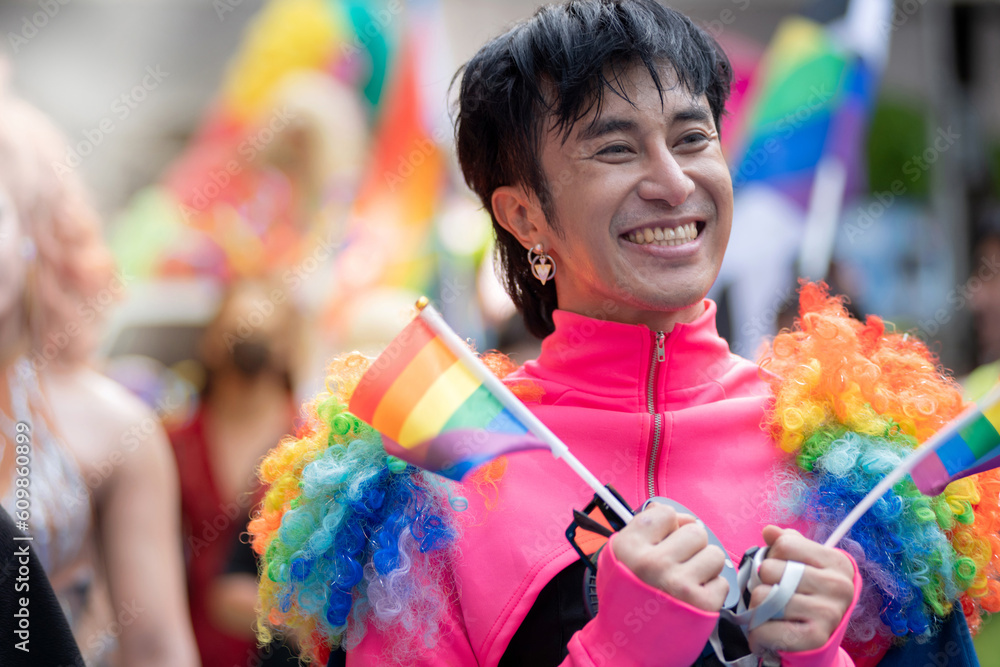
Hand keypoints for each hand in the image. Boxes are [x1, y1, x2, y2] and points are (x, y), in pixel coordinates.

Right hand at [611, 503, 728, 611]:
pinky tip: (693, 599)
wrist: (625, 646)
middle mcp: (653, 562)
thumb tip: (682, 518)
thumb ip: (643, 529)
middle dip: (691, 547)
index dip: (670, 526)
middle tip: (678, 565)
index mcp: (629, 546)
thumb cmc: (625, 597)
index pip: (666, 512)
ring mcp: (678, 584)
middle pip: (696, 532)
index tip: (665, 540)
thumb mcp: (618, 556)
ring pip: (715, 554)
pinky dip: (711, 591)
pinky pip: (722, 583)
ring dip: (705, 567)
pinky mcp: (700, 605)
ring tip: (688, 581)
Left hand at [747, 526, 855, 653]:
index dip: (774, 557)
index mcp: (836, 562)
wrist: (820, 638)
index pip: (784, 544)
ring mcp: (828, 613)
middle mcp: (838, 586)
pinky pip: (766, 628)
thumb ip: (787, 543)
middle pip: (769, 570)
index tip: (781, 571)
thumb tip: (769, 531)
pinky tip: (766, 632)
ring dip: (757, 608)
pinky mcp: (815, 638)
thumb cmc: (807, 593)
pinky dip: (758, 633)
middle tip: (773, 595)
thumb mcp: (803, 563)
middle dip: (762, 583)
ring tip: (770, 614)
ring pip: (763, 597)